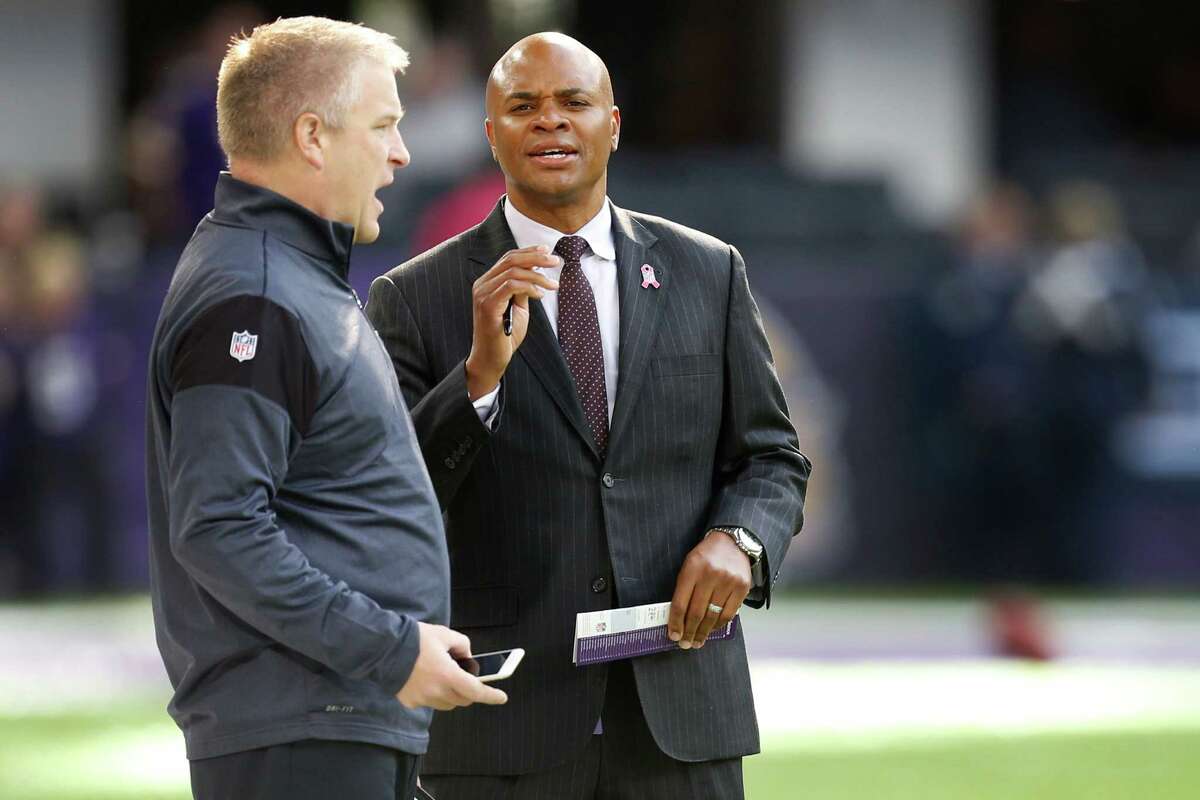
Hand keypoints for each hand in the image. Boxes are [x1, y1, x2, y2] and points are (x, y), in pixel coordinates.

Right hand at [395, 622, 508, 710]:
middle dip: (469, 691)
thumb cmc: (415, 640)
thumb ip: (462, 645)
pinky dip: (434, 694)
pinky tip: (427, 679)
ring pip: (446, 703)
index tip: (501, 697)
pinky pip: (430, 702)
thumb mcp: (445, 635)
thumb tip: (468, 658)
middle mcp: (436, 691)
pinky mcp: (411, 702)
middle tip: (467, 678)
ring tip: (444, 676)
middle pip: (462, 700)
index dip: (491, 695)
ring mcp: (423, 699)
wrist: (385, 648)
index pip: (476, 691)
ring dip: (452, 694)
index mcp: (448, 675)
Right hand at [465, 246, 559, 398]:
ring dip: (538, 275)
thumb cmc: (505, 336)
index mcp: (487, 282)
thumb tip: (535, 270)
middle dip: (536, 257)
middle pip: (510, 259)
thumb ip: (523, 289)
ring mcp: (483, 294)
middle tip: (556, 261)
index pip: (508, 257)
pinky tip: (540, 294)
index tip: (547, 251)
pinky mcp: (488, 305)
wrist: (491, 359)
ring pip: (513, 271)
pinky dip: (529, 287)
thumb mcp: (518, 307)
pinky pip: (511, 286)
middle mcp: (482, 284)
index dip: (529, 251)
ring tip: (553, 285)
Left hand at [667, 531, 751, 649]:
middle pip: (697, 613)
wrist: (732, 542)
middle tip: (684, 644)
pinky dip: (719, 625)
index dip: (675, 623)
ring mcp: (728, 581)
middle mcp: (710, 575)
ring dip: (703, 633)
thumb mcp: (689, 565)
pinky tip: (712, 630)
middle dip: (689, 632)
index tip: (673, 635)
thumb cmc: (706, 556)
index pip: (681, 603)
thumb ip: (683, 589)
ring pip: (713, 616)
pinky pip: (728, 614)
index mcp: (692, 568)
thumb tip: (677, 618)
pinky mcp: (742, 587)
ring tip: (697, 641)